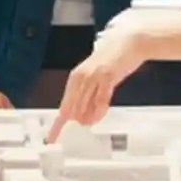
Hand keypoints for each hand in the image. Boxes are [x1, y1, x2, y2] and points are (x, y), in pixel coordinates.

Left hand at [47, 28, 149, 142]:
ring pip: (83, 103)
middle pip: (71, 107)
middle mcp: (81, 77)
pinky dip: (98, 110)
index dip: (58, 123)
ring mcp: (94, 76)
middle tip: (71, 137)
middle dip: (70, 124)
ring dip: (84, 118)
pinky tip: (96, 118)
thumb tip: (81, 116)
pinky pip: (100, 98)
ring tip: (86, 126)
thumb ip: (88, 94)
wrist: (128, 43)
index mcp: (75, 77)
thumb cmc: (112, 61)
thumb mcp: (95, 78)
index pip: (64, 105)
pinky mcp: (107, 75)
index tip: (52, 137)